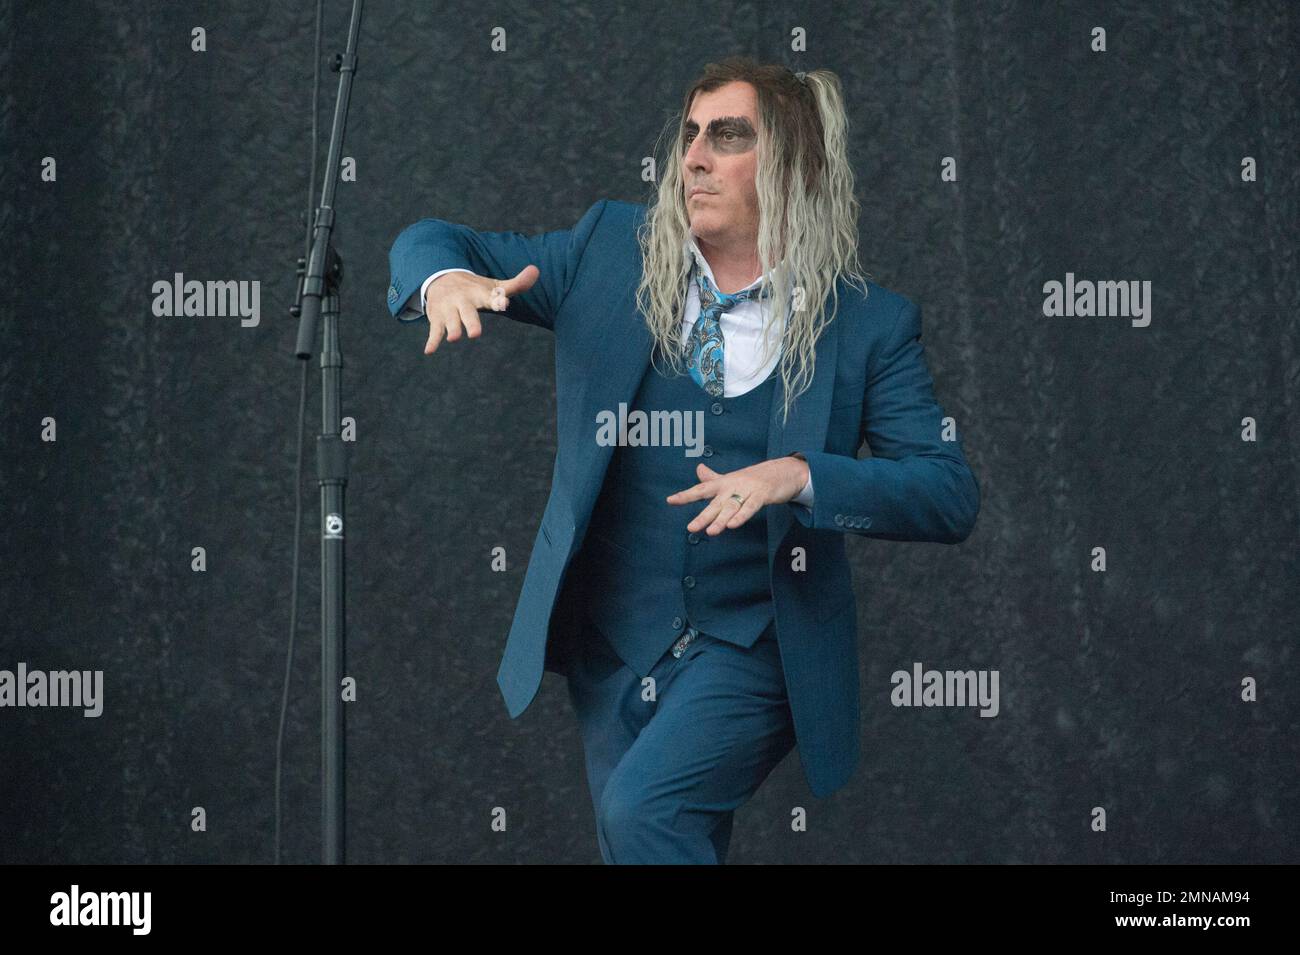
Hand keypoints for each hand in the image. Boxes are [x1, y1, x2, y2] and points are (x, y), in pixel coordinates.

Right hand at [421, 265, 538, 354]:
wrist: (441, 277)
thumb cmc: (475, 287)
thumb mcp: (494, 285)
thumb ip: (516, 284)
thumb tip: (536, 270)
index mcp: (480, 294)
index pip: (491, 298)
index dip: (497, 300)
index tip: (503, 304)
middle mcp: (463, 301)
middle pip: (468, 313)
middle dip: (471, 322)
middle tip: (475, 334)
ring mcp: (449, 310)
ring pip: (450, 321)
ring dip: (452, 329)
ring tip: (454, 338)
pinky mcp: (437, 318)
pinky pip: (434, 330)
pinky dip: (432, 341)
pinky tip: (429, 351)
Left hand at [666, 457, 809, 535]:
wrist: (782, 471)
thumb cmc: (754, 477)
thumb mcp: (731, 478)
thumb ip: (713, 478)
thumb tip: (698, 469)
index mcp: (724, 482)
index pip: (701, 489)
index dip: (686, 495)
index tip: (670, 500)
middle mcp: (733, 485)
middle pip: (716, 503)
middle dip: (703, 516)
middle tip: (691, 528)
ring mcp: (748, 489)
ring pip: (732, 507)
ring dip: (721, 520)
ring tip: (711, 532)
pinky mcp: (762, 494)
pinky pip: (750, 507)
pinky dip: (741, 516)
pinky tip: (732, 525)